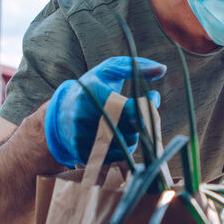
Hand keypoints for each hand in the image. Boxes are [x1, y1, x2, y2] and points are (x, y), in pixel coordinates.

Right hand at [44, 57, 165, 166]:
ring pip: (127, 145)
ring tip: (126, 121)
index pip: (131, 108)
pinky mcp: (83, 152)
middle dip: (143, 120)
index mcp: (93, 92)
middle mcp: (85, 116)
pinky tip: (117, 133)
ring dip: (134, 134)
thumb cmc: (92, 86)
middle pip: (132, 129)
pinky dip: (122, 147)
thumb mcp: (109, 70)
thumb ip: (136, 66)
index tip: (153, 96)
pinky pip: (116, 156)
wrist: (62, 110)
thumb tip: (162, 69)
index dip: (148, 105)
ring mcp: (83, 137)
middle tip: (142, 110)